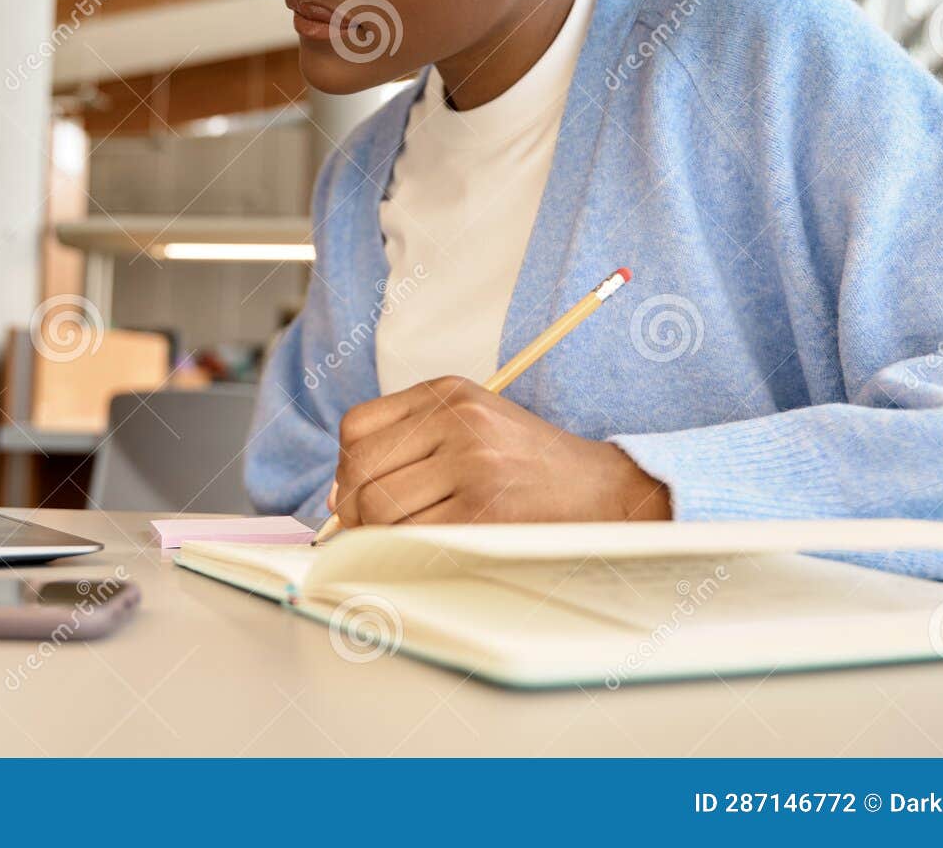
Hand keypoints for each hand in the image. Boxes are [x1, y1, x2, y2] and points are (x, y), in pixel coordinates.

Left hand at [331, 375, 670, 527]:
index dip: (346, 467)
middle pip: (361, 470)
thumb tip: (338, 496)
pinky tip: (427, 549)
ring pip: (380, 508)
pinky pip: (413, 537)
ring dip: (378, 535)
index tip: (355, 492)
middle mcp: (458, 420)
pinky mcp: (483, 511)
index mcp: (449, 392)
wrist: (604, 491)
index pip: (357, 427)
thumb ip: (407, 444)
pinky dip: (407, 551)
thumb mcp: (472, 425)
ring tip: (402, 540)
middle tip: (367, 529)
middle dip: (353, 509)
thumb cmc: (529, 465)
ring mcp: (472, 464)